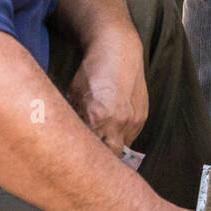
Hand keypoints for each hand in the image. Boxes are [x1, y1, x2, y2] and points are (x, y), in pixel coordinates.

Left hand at [65, 33, 147, 155]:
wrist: (118, 52)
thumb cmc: (91, 73)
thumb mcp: (73, 96)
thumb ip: (74, 120)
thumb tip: (68, 140)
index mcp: (97, 117)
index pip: (90, 151)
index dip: (84, 157)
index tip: (77, 158)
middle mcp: (118, 122)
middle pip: (111, 157)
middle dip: (102, 158)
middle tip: (91, 156)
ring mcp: (133, 120)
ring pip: (123, 147)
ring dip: (112, 146)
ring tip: (101, 138)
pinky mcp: (143, 116)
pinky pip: (131, 136)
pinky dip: (121, 135)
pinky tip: (112, 124)